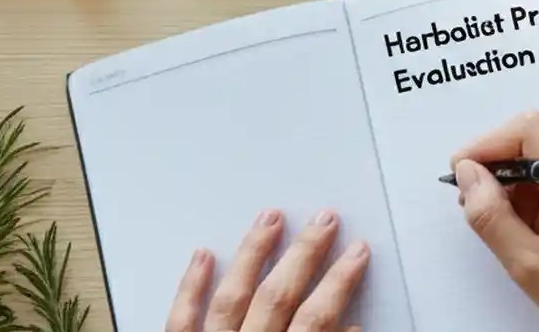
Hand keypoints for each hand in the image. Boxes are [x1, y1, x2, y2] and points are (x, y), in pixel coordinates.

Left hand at [166, 209, 369, 331]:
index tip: (357, 251)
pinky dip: (191, 286)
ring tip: (271, 217)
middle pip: (277, 297)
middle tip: (325, 220)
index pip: (316, 319)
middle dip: (305, 254)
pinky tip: (204, 255)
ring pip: (232, 297)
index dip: (340, 282)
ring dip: (253, 253)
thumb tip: (352, 329)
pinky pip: (181, 318)